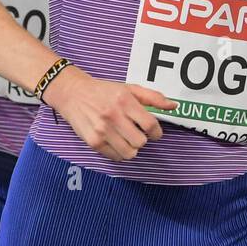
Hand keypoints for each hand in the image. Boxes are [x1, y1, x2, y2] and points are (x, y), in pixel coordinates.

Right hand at [43, 66, 176, 160]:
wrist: (72, 94)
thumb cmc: (104, 91)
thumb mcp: (129, 88)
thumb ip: (153, 97)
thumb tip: (174, 106)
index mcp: (124, 100)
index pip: (150, 125)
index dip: (156, 132)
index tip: (153, 131)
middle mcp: (113, 116)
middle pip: (141, 142)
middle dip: (142, 139)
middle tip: (136, 133)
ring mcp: (102, 131)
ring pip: (130, 153)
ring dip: (132, 148)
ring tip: (126, 139)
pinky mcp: (93, 142)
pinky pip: (115, 157)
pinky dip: (119, 152)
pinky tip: (115, 142)